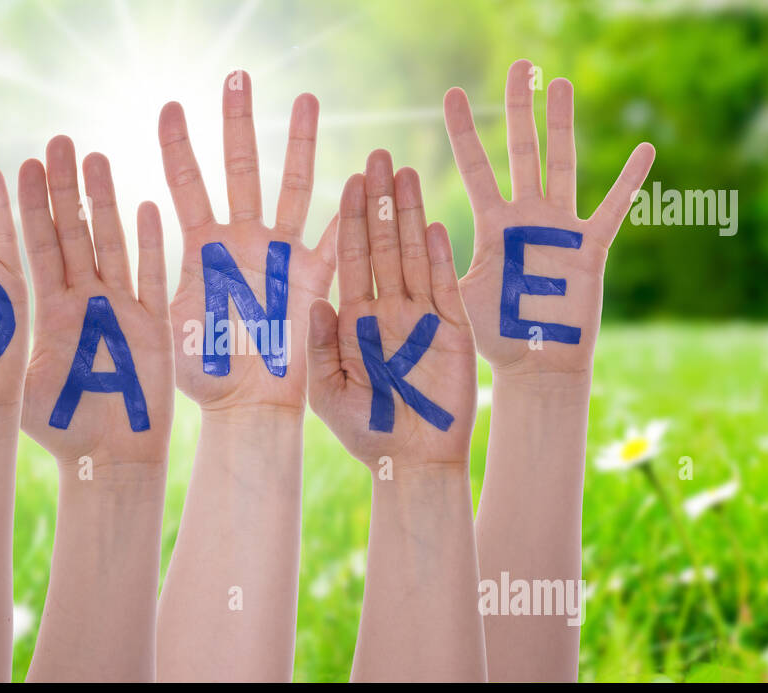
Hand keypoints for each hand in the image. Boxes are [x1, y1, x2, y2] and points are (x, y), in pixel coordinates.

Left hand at [16, 137, 173, 466]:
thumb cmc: (61, 428)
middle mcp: (84, 301)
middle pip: (73, 234)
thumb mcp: (14, 381)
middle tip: (57, 141)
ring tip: (95, 157)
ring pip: (111, 244)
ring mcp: (120, 310)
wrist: (110, 460)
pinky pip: (151, 278)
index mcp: (49, 310)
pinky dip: (150, 245)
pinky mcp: (152, 326)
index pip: (34, 246)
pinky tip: (148, 206)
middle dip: (65, 188)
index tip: (15, 164)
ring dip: (104, 202)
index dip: (25, 206)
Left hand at [158, 71, 336, 414]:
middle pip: (240, 169)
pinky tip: (365, 174)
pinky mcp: (314, 280)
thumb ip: (161, 287)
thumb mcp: (171, 327)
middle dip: (238, 123)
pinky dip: (352, 210)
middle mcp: (242, 241)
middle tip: (238, 76)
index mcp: (202, 249)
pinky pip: (337, 238)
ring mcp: (280, 256)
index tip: (169, 104)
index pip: (185, 184)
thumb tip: (138, 254)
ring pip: (292, 188)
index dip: (177, 145)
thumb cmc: (202, 376)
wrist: (247, 410)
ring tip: (307, 99)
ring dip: (300, 145)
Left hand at [307, 152, 477, 469]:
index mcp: (352, 318)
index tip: (347, 179)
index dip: (349, 218)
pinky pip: (443, 287)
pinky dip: (437, 258)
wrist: (411, 463)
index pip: (349, 257)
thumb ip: (320, 349)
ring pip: (411, 255)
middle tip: (379, 154)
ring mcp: (420, 317)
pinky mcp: (452, 331)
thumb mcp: (327, 391)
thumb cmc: (364, 431)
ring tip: (405, 172)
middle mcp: (386, 309)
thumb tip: (315, 305)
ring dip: (408, 214)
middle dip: (379, 200)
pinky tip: (432, 225)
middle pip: (381, 243)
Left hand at [444, 59, 653, 379]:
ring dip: (563, 124)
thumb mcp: (456, 297)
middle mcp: (526, 217)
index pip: (475, 167)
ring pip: (562, 165)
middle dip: (519, 109)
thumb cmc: (493, 336)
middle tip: (520, 66)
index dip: (463, 131)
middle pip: (522, 151)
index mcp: (492, 225)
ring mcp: (560, 228)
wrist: (536, 366)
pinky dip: (630, 180)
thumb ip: (436, 266)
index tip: (450, 94)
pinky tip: (645, 148)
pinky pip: (614, 208)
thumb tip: (409, 238)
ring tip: (560, 83)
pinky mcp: (590, 248)